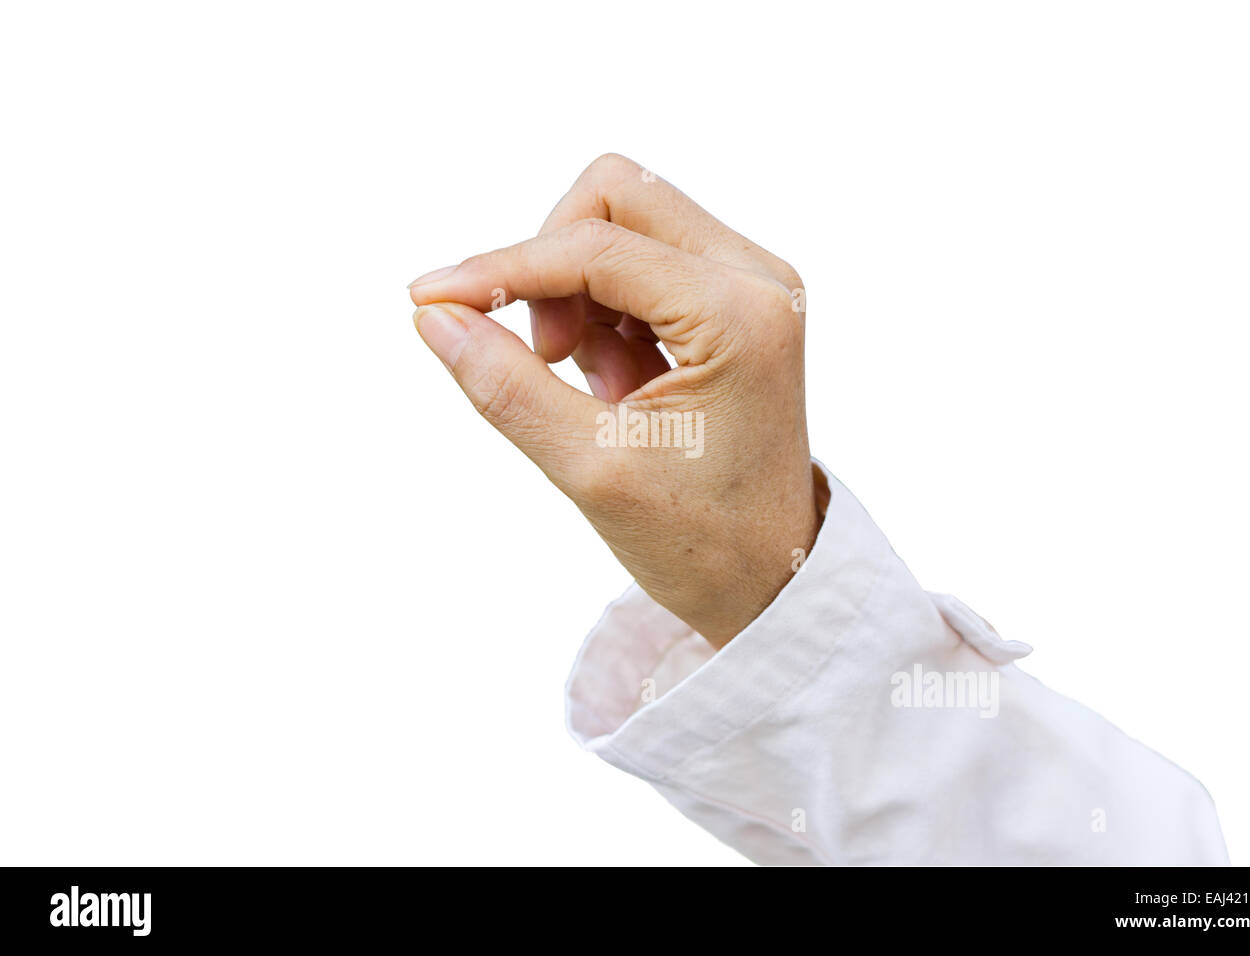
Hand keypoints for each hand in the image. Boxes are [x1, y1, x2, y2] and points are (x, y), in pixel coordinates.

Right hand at [409, 154, 820, 647]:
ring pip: (623, 223)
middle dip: (551, 266)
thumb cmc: (699, 541)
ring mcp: (751, 281)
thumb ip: (507, 386)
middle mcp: (758, 277)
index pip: (596, 248)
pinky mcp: (734, 296)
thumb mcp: (591, 468)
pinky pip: (640, 260)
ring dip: (580, 295)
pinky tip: (619, 384)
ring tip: (602, 392)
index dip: (500, 268)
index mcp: (741, 315)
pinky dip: (604, 311)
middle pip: (616, 196)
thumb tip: (433, 317)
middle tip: (548, 357)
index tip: (427, 299)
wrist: (771, 578)